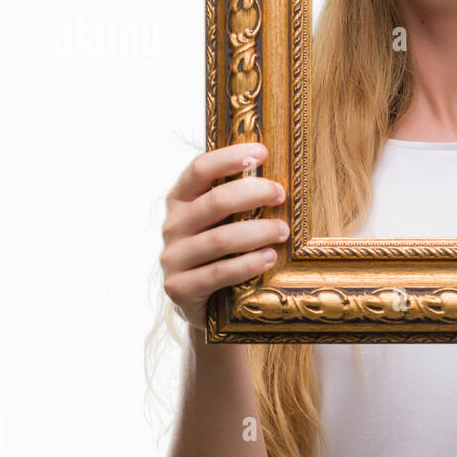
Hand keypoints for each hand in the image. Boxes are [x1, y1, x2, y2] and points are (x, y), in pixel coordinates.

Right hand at [160, 142, 289, 330]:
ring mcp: (173, 258)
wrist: (202, 304)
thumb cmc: (221, 253)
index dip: (230, 157)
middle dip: (253, 194)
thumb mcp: (223, 222)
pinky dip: (248, 264)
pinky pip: (218, 273)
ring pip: (220, 239)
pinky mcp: (179, 288)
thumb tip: (278, 176)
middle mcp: (172, 226)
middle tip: (281, 195)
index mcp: (180, 201)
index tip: (262, 152)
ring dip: (258, 232)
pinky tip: (269, 258)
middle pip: (215, 201)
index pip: (199, 169)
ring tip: (283, 231)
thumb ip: (237, 200)